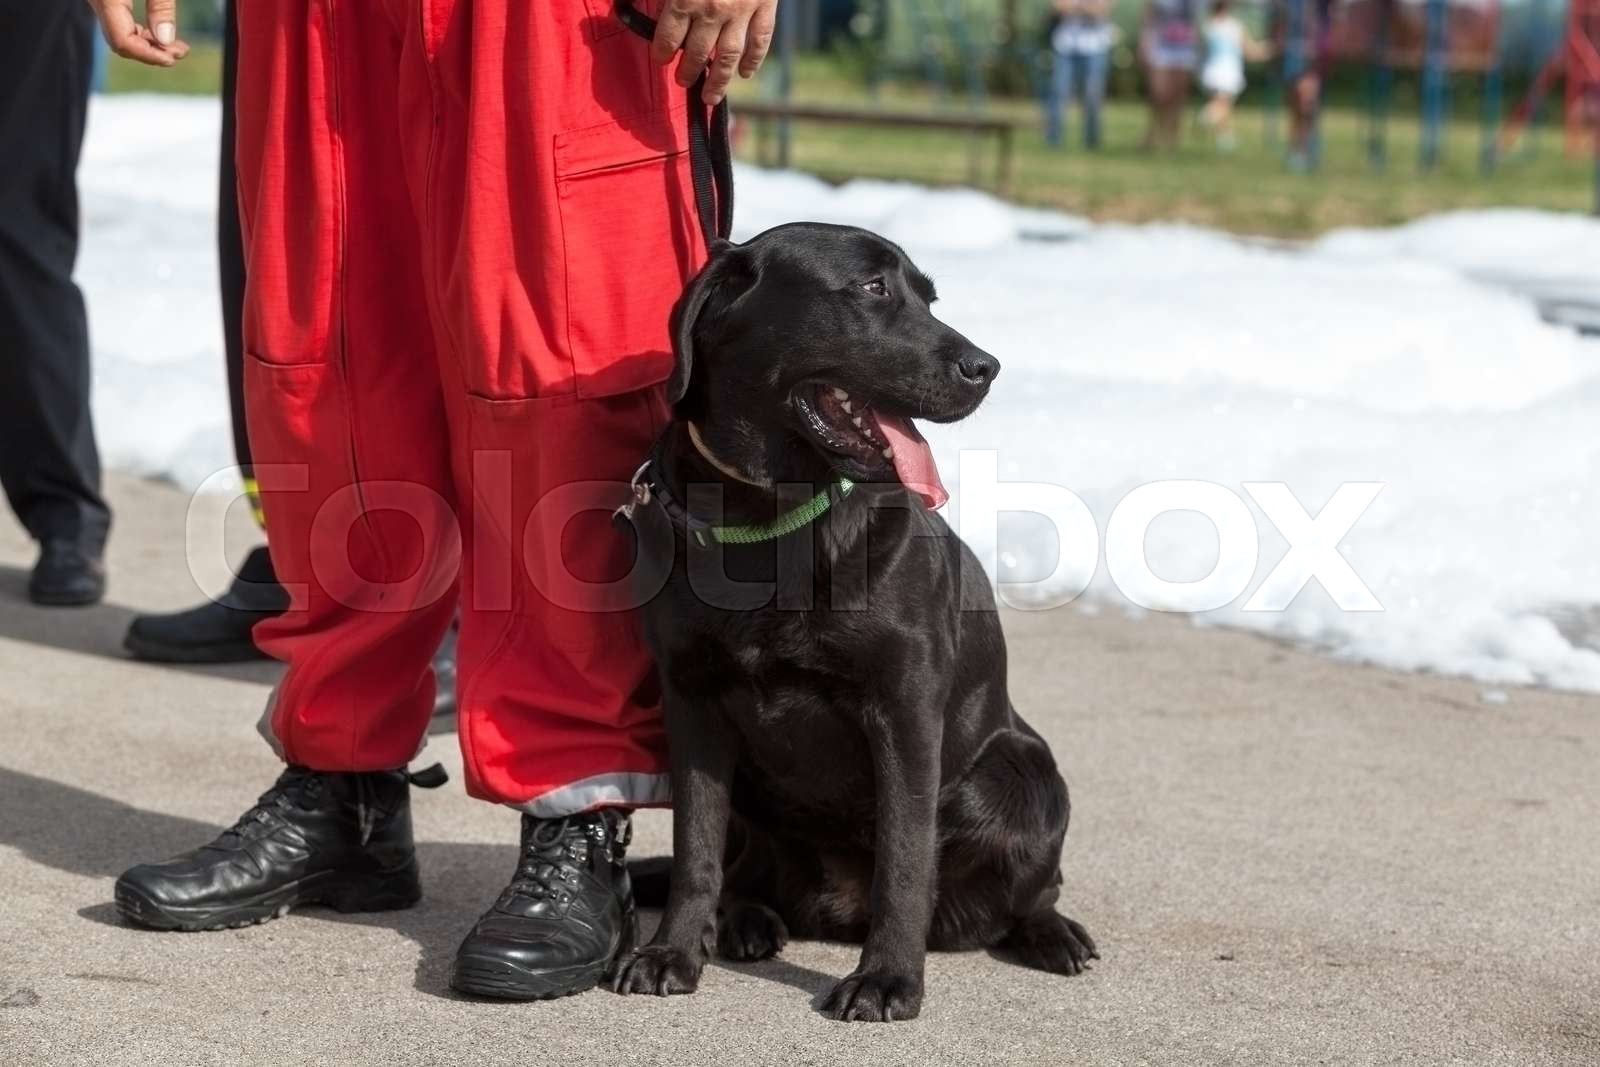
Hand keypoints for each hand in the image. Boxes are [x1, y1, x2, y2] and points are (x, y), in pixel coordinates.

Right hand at [86, 0, 188, 66]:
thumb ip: (160, 6)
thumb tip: (165, 40)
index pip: (122, 41)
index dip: (149, 55)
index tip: (174, 58)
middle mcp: (95, 0)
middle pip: (119, 41)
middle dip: (151, 53)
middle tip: (181, 52)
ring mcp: (96, 0)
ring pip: (117, 33)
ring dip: (147, 44)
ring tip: (177, 46)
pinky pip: (116, 22)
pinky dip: (139, 33)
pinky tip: (159, 34)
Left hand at [651, 0, 777, 105]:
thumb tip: (645, 10)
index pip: (669, 37)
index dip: (662, 52)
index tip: (661, 59)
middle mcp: (714, 10)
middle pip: (697, 53)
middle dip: (688, 71)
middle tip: (683, 81)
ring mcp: (742, 10)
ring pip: (728, 55)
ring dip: (719, 80)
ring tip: (710, 97)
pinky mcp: (765, 5)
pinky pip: (760, 40)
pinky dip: (753, 60)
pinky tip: (745, 74)